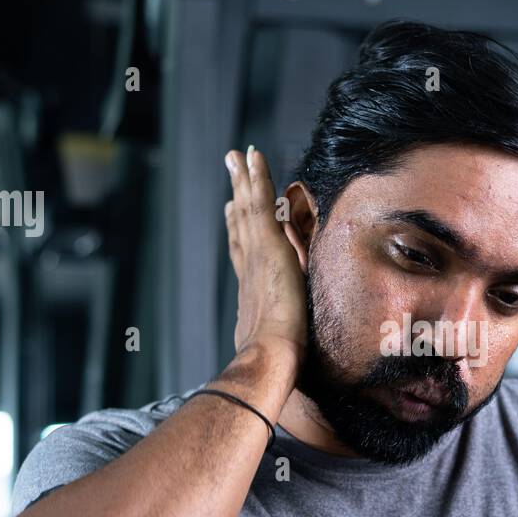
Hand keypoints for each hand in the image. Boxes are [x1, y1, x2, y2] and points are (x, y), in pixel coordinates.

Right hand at [224, 145, 307, 365]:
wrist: (269, 353)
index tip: (231, 213)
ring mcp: (255, 253)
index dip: (236, 231)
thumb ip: (282, 343)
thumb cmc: (276, 361)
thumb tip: (288, 359)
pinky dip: (255, 176)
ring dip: (242, 179)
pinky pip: (260, 201)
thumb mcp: (278, 348)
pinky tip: (252, 155)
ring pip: (246, 207)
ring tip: (236, 156)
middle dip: (234, 199)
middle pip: (238, 225)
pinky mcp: (267, 243)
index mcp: (251, 292)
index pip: (242, 254)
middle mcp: (248, 268)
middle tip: (229, 175)